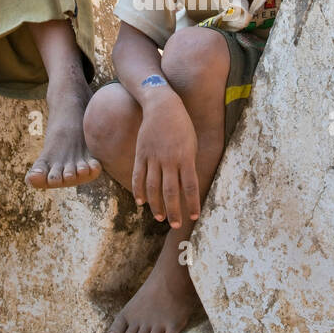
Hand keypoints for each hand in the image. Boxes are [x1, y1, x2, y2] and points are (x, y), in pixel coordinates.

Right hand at [132, 93, 199, 228]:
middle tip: (176, 225)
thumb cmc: (182, 126)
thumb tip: (187, 188)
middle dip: (174, 211)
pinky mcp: (141, 154)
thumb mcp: (191, 144)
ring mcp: (153, 157)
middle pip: (171, 191)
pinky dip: (139, 190)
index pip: (190, 186)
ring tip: (159, 217)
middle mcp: (169, 159)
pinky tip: (141, 202)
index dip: (192, 203)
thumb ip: (189, 165)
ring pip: (153, 187)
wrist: (162, 106)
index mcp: (185, 157)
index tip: (194, 216)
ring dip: (156, 205)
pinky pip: (138, 176)